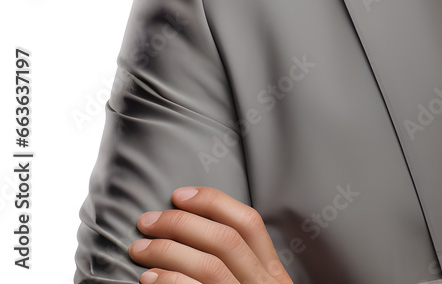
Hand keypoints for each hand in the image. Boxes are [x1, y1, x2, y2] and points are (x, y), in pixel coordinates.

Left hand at [128, 185, 293, 283]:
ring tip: (139, 249)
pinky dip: (170, 281)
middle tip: (147, 221)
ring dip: (168, 251)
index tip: (180, 194)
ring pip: (210, 266)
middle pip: (225, 240)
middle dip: (182, 223)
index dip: (214, 202)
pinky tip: (149, 278)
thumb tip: (193, 236)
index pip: (248, 223)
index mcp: (273, 276)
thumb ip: (239, 270)